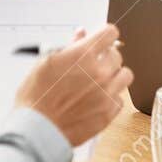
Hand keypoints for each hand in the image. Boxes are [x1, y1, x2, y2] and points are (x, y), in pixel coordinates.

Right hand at [15, 24, 132, 144]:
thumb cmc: (37, 97)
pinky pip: (120, 99)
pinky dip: (111, 97)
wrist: (37, 128)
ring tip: (100, 81)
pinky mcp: (108, 112)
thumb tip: (80, 35)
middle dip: (106, 56)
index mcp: (84, 55)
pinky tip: (97, 99)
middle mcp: (99, 72)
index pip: (110, 33)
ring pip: (125, 76)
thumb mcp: (47, 63)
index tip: (101, 40)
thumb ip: (69, 46)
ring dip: (114, 75)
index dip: (104, 35)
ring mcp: (106, 93)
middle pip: (117, 55)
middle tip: (93, 64)